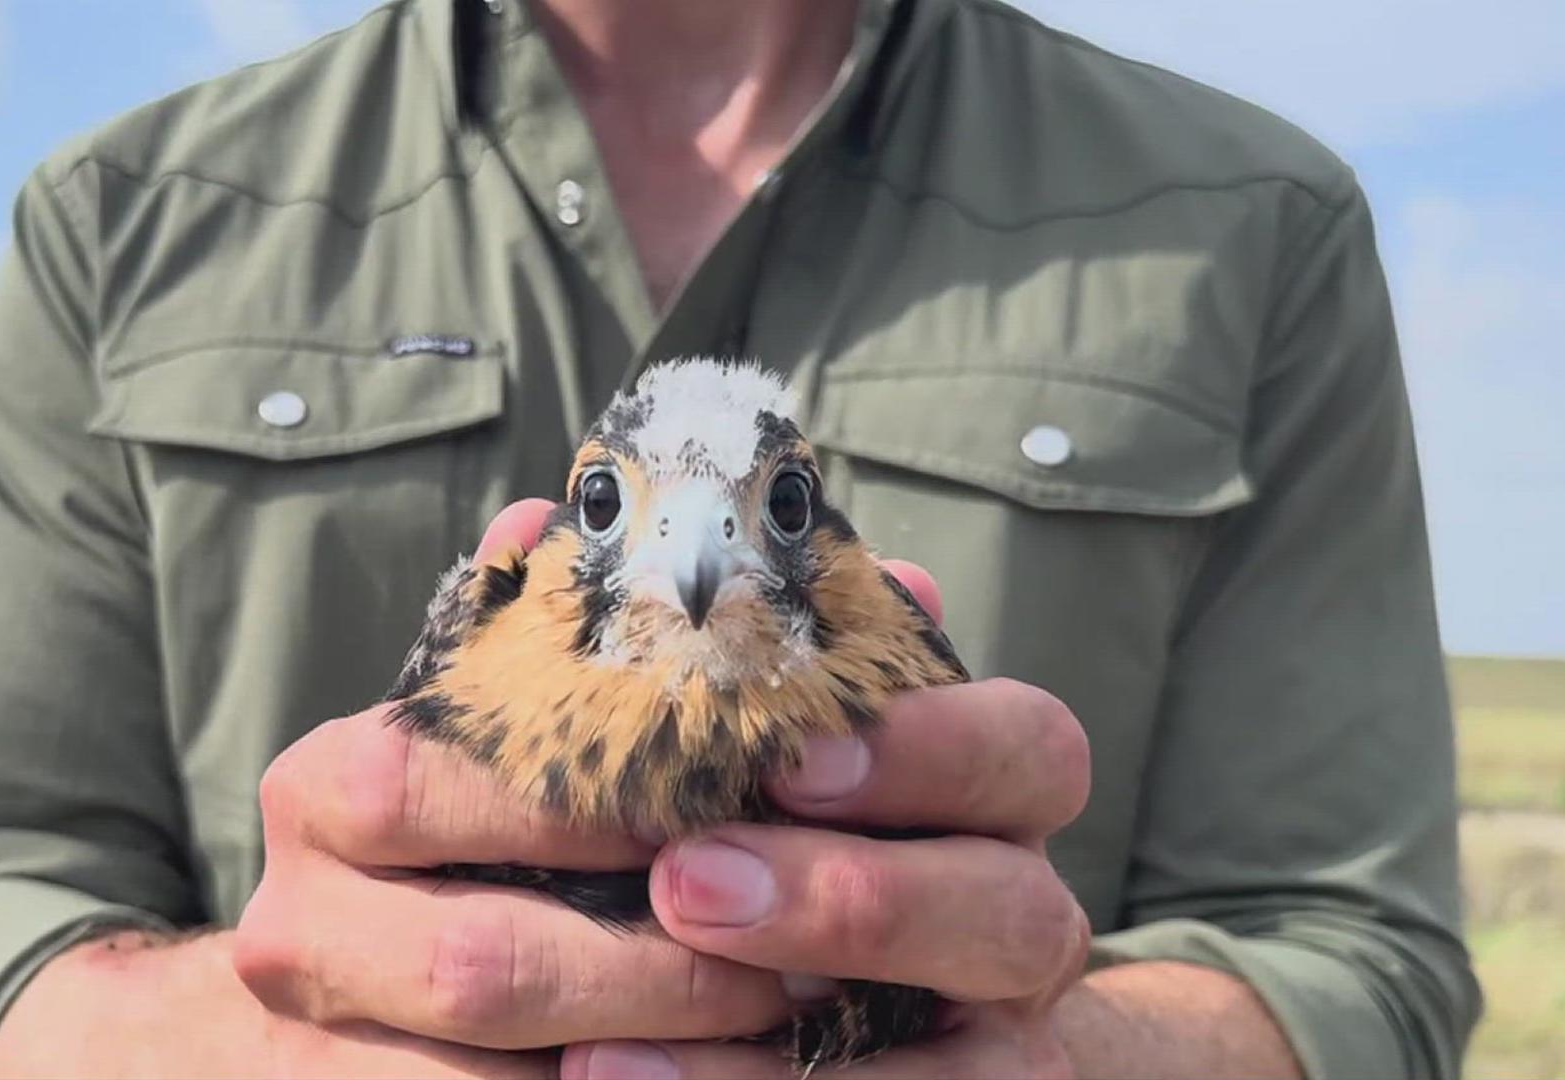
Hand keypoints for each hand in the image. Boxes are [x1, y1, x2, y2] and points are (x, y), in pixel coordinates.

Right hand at [0, 498, 796, 1077]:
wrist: (290, 997)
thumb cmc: (423, 842)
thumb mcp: (463, 732)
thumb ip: (513, 639)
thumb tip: (557, 518)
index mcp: (326, 792)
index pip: (458, 788)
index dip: (608, 810)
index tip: (749, 813)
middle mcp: (296, 925)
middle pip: (483, 963)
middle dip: (658, 967)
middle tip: (798, 958)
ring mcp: (312, 1052)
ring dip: (653, 1058)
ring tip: (775, 1024)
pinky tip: (694, 1075)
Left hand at [563, 571, 1095, 1078]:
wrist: (822, 1010)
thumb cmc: (752, 826)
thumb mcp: (728, 739)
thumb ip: (676, 655)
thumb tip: (537, 536)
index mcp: (988, 797)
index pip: (1027, 748)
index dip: (928, 748)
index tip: (788, 752)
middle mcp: (1014, 919)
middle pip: (1018, 911)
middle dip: (854, 902)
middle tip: (685, 884)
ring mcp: (991, 1045)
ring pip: (959, 1066)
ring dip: (775, 1052)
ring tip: (600, 1044)